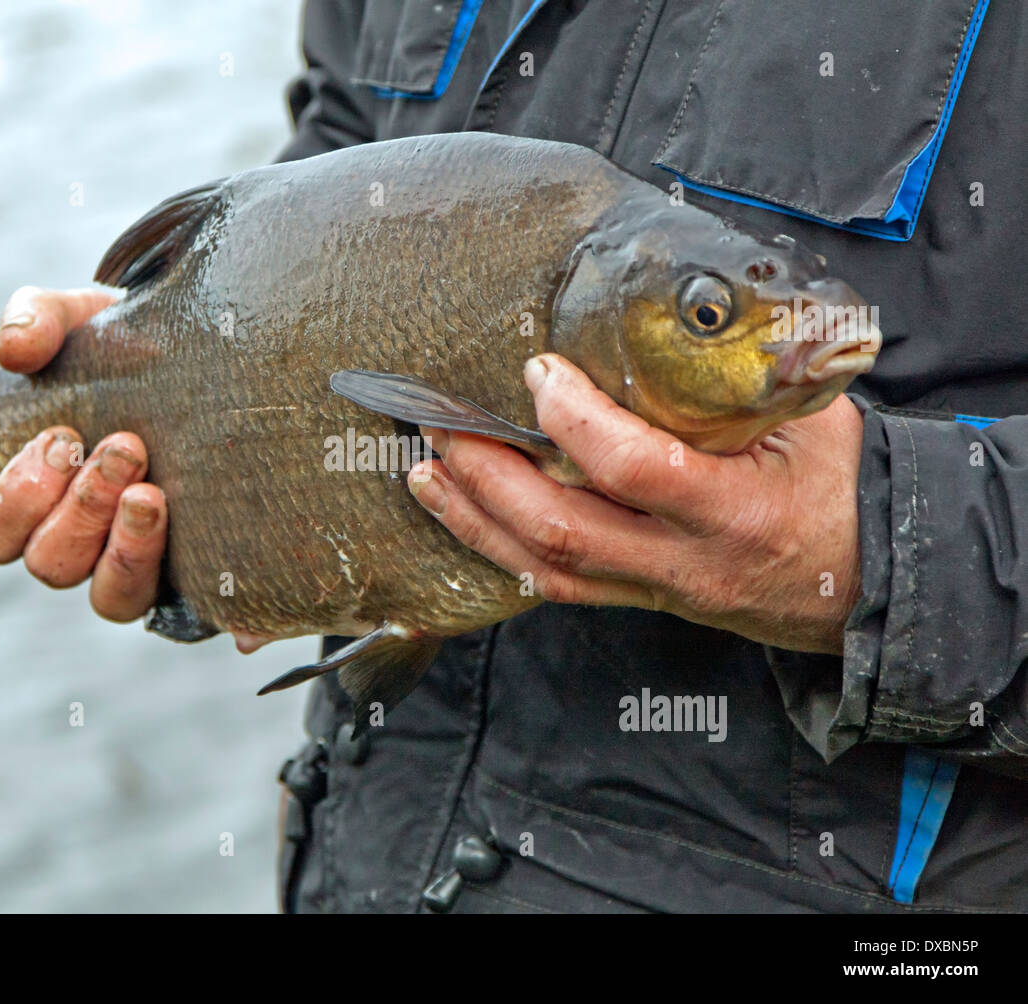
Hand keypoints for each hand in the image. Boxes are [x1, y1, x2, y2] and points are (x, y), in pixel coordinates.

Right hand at [0, 286, 166, 622]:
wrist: (209, 358)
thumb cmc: (129, 347)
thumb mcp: (82, 320)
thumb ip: (37, 320)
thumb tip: (13, 346)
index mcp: (33, 490)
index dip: (16, 494)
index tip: (61, 436)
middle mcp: (74, 536)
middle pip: (46, 561)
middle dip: (79, 508)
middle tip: (123, 448)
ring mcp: (127, 561)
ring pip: (105, 593)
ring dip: (122, 544)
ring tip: (151, 493)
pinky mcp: (183, 576)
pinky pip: (162, 604)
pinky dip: (172, 578)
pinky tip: (193, 537)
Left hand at [407, 353, 862, 653]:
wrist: (864, 584)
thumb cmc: (839, 489)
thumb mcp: (813, 421)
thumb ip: (744, 379)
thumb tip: (676, 313)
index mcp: (736, 510)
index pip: (636, 468)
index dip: (575, 419)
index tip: (538, 371)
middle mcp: (685, 562)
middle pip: (564, 532)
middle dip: (489, 478)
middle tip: (445, 425)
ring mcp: (657, 590)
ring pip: (547, 569)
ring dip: (475, 520)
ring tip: (425, 472)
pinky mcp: (640, 600)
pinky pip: (557, 586)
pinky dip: (500, 548)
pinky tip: (462, 514)